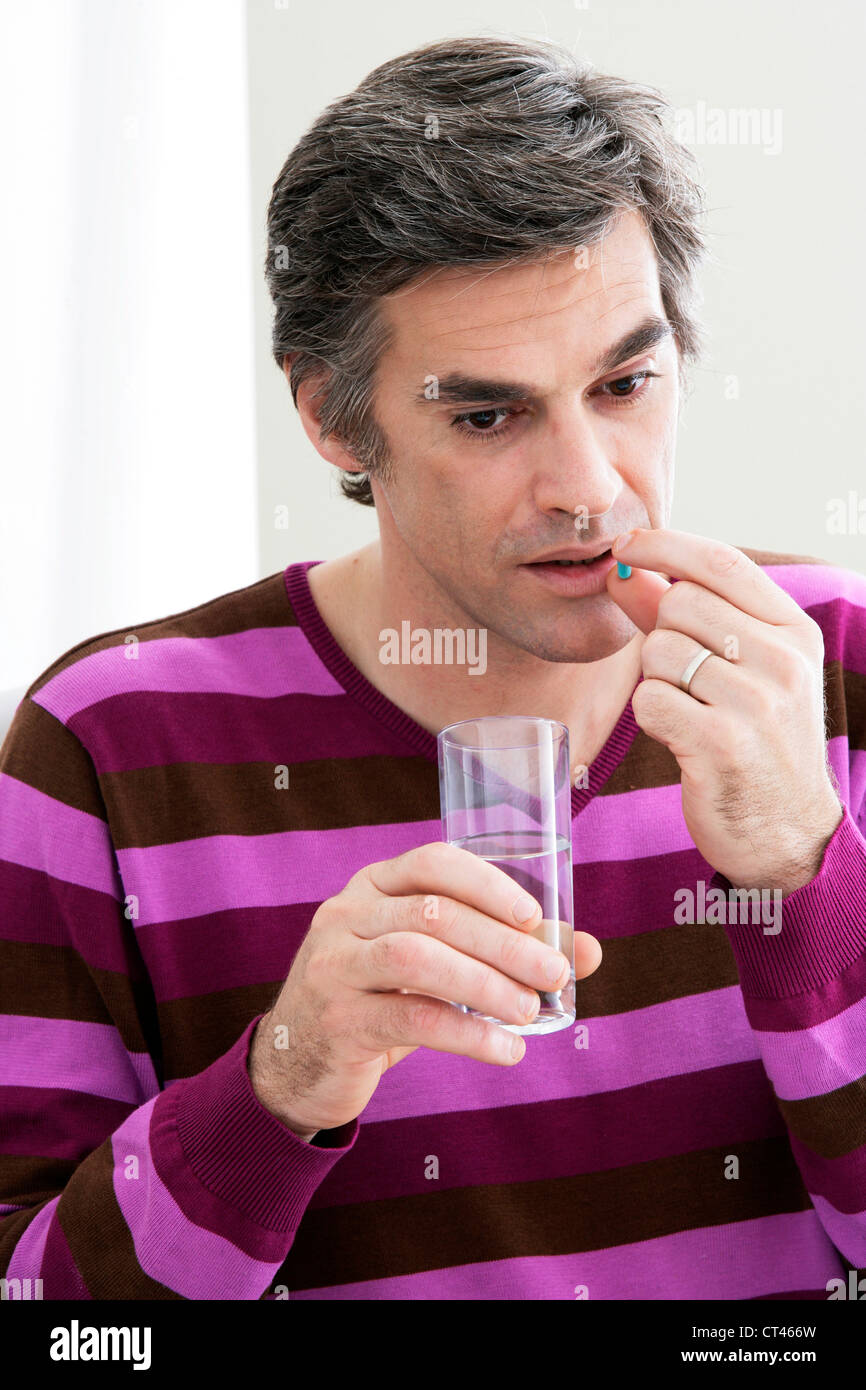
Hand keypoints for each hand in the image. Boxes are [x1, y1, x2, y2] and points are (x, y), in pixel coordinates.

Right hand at [248, 841, 601, 1137]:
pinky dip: (466, 1034)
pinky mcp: (336, 1019)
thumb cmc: (380, 1000)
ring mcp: (334, 965)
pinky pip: (409, 1019)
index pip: (432, 863)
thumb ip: (498, 952)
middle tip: (553, 973)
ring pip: (416, 959)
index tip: (534, 915)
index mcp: (372, 887)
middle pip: (432, 913)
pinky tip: (505, 1050)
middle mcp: (346, 915)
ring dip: (485, 984)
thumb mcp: (431, 966)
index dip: (487, 883)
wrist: (296, 1062)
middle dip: (502, 942)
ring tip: (531, 1011)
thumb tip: (587, 951)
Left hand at [606, 527, 842, 894]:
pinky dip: (651, 716)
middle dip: (661, 636)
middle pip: (678, 604)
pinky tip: (681, 738)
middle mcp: (783, 661)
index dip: (664, 545)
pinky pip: (649, 699)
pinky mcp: (723, 745)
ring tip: (692, 713)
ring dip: (657, 681)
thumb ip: (679, 615)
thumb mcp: (736, 670)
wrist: (787, 831)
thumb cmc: (755, 741)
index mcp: (794, 631)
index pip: (722, 562)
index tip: (625, 544)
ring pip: (658, 651)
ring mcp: (757, 703)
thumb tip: (626, 568)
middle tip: (687, 682)